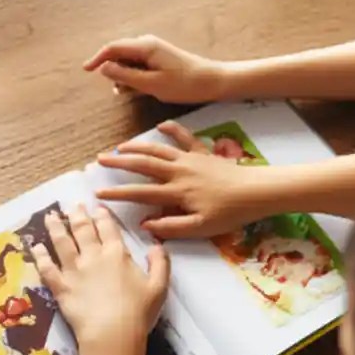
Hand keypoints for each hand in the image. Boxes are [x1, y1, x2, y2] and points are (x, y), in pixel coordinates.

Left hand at [31, 205, 169, 348]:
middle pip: (82, 229)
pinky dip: (40, 255)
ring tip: (50, 216)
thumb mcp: (159, 286)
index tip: (97, 207)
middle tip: (72, 205)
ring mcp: (74, 270)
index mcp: (117, 254)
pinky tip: (35, 246)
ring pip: (61, 242)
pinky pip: (47, 267)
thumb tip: (156, 245)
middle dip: (77, 214)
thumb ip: (160, 263)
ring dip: (55, 227)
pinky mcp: (60, 286)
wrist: (112, 334)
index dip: (102, 215)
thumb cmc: (138, 312)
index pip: (108, 228)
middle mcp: (93, 256)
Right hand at [82, 35, 228, 103]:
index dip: (97, 59)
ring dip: (125, 76)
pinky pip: (139, 65)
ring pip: (129, 61)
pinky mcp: (159, 58)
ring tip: (131, 92)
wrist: (211, 81)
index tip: (85, 70)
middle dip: (114, 71)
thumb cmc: (183, 84)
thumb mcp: (151, 84)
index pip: (113, 48)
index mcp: (145, 47)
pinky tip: (140, 89)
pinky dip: (135, 77)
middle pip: (119, 54)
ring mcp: (153, 50)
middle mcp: (147, 44)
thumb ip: (125, 76)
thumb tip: (104, 68)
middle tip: (118, 91)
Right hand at [95, 120, 273, 238]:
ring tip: (119, 146)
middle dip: (119, 162)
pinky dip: (172, 129)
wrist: (256, 191)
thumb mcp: (200, 228)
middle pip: (143, 164)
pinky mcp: (203, 153)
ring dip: (137, 146)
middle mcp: (178, 172)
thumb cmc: (230, 213)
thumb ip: (171, 227)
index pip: (140, 193)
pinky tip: (160, 126)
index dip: (117, 194)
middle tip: (100, 160)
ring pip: (157, 149)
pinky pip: (184, 138)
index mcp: (176, 192)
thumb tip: (145, 225)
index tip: (98, 195)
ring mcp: (190, 159)